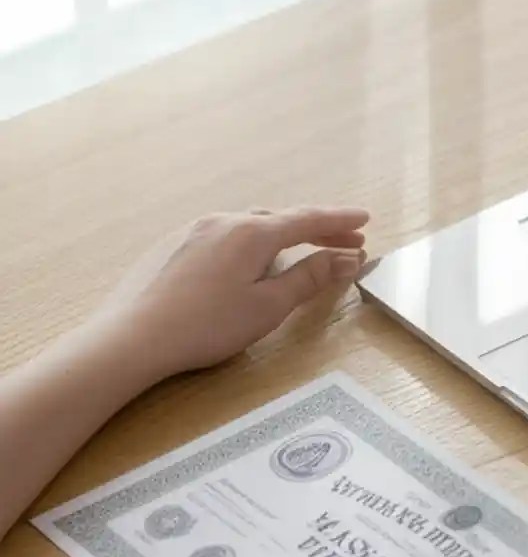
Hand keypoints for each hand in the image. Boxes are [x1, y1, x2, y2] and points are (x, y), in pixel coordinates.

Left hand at [98, 206, 369, 380]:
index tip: (366, 220)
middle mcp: (225, 221)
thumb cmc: (207, 326)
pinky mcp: (173, 246)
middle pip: (281, 219)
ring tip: (302, 252)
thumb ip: (309, 278)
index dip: (340, 221)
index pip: (309, 220)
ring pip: (251, 225)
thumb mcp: (269, 307)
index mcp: (254, 233)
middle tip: (346, 242)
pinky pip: (225, 235)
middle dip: (317, 230)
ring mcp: (195, 230)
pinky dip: (252, 243)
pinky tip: (250, 264)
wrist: (132, 337)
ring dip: (283, 235)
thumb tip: (345, 258)